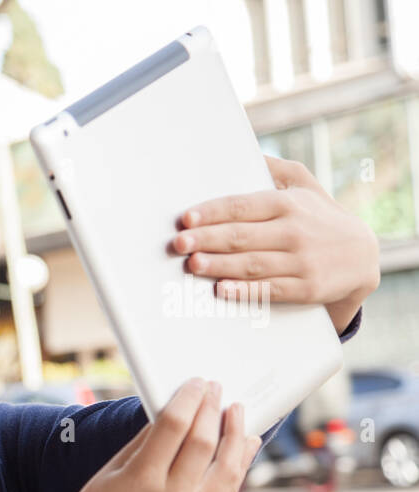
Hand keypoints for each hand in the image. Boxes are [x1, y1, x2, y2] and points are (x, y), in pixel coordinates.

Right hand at [32, 378, 260, 491]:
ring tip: (236, 412)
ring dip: (235, 435)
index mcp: (140, 481)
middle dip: (212, 410)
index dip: (189, 399)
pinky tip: (242, 444)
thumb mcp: (115, 466)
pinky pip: (227, 491)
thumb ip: (150, 439)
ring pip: (226, 468)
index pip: (174, 427)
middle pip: (203, 444)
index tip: (196, 383)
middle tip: (215, 389)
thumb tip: (180, 409)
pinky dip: (238, 464)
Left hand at [171, 155, 379, 334]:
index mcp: (287, 204)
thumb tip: (247, 149)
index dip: (213, 212)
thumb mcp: (306, 186)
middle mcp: (294, 231)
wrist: (363, 257)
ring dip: (220, 265)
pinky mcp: (306, 288)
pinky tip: (222, 289)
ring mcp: (301, 261)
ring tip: (193, 264)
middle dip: (208, 239)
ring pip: (253, 264)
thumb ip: (276, 170)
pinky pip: (271, 289)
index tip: (186, 218)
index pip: (243, 206)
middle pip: (243, 236)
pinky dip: (246, 290)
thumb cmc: (322, 217)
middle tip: (179, 243)